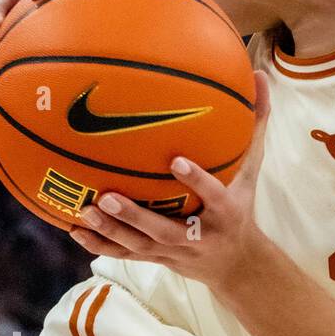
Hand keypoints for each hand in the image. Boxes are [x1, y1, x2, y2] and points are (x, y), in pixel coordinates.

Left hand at [68, 72, 271, 290]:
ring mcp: (175, 251)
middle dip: (136, 218)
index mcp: (227, 212)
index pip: (214, 196)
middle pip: (166, 231)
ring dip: (112, 231)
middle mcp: (201, 235)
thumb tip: (259, 74)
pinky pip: (126, 255)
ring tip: (86, 210)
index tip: (176, 160)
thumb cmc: (241, 204)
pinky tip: (75, 229)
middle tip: (108, 197)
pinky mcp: (157, 259)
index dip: (196, 181)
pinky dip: (100, 245)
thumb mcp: (252, 170)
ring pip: (141, 245)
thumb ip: (255, 125)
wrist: (235, 261)